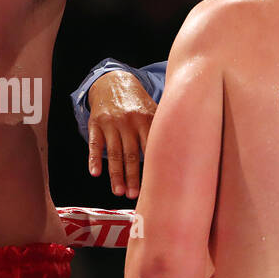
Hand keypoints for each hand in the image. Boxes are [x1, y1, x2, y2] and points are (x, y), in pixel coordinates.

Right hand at [86, 70, 156, 198]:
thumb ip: (163, 128)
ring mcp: (111, 123)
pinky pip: (94, 144)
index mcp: (146, 119)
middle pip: (130, 153)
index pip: (150, 147)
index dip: (152, 167)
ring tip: (118, 192)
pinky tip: (94, 173)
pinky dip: (93, 158)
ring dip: (115, 174)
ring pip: (113, 152)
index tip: (155, 185)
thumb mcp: (153, 109)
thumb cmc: (138, 103)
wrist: (113, 82)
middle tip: (134, 195)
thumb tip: (186, 151)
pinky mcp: (95, 124)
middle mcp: (128, 122)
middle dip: (132, 176)